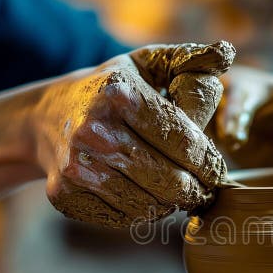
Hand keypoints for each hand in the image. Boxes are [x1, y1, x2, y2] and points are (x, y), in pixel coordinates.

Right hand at [32, 41, 234, 226]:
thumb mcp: (147, 64)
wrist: (45, 118)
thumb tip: (227, 53)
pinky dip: (143, 214)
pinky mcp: (65, 195)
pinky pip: (125, 219)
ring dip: (172, 204)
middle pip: (172, 182)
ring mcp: (77, 166)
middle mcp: (95, 130)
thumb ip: (191, 60)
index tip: (217, 169)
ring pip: (151, 206)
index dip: (211, 163)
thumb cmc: (112, 90)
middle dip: (197, 190)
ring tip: (178, 192)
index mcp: (120, 93)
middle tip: (205, 189)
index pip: (187, 143)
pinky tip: (146, 197)